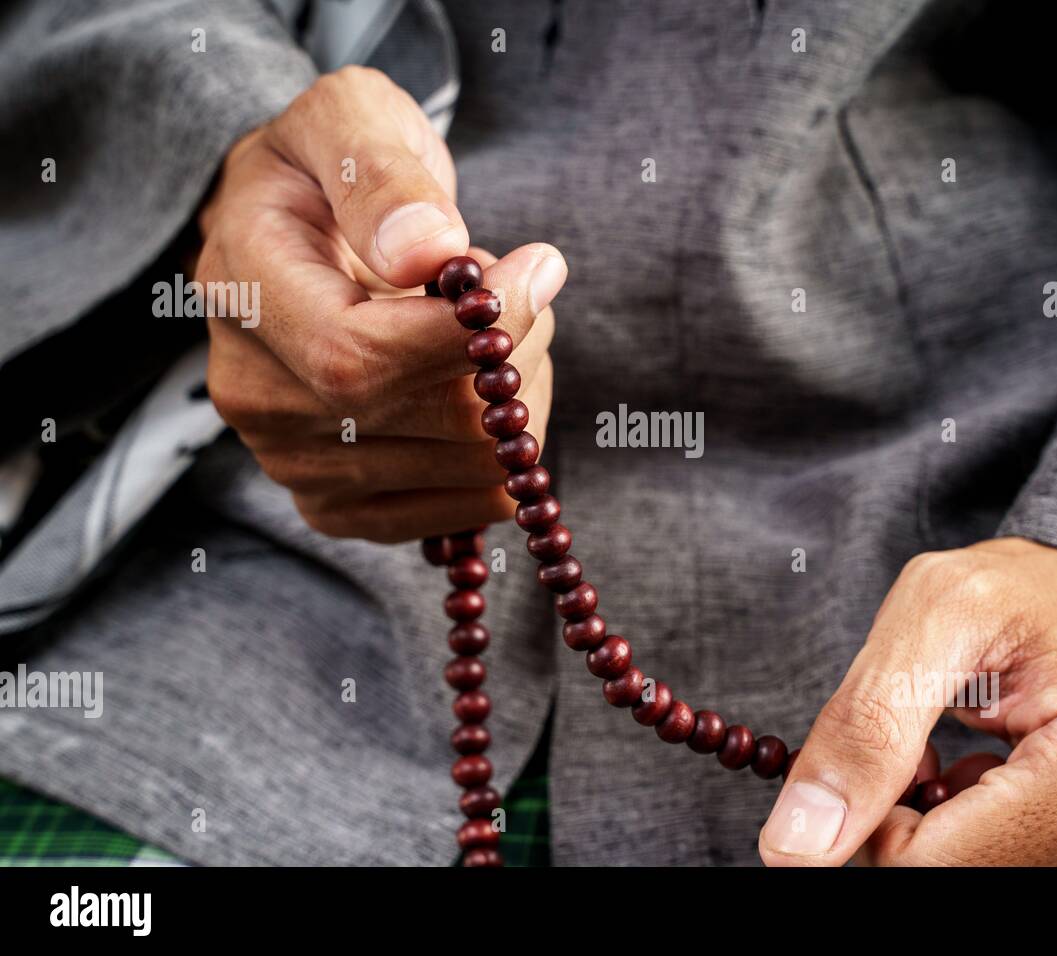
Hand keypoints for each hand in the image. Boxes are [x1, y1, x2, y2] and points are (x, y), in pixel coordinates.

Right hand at [197, 66, 565, 540]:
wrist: (295, 229)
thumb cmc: (328, 165)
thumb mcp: (349, 120)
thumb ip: (383, 175)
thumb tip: (431, 253)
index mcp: (244, 293)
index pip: (359, 359)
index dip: (470, 334)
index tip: (535, 270)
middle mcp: (255, 395)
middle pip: (437, 422)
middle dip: (514, 354)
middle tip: (523, 287)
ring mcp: (292, 462)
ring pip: (469, 467)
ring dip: (520, 396)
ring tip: (490, 330)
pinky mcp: (338, 504)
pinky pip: (463, 509)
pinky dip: (505, 451)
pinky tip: (481, 388)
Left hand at [760, 538, 1056, 865]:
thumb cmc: (1042, 591)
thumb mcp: (937, 612)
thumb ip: (865, 726)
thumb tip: (798, 844)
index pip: (927, 872)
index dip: (878, 823)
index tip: (892, 759)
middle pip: (959, 884)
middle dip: (921, 825)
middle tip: (936, 752)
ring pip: (990, 881)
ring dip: (959, 834)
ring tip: (986, 757)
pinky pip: (1028, 874)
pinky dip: (994, 840)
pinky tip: (1010, 783)